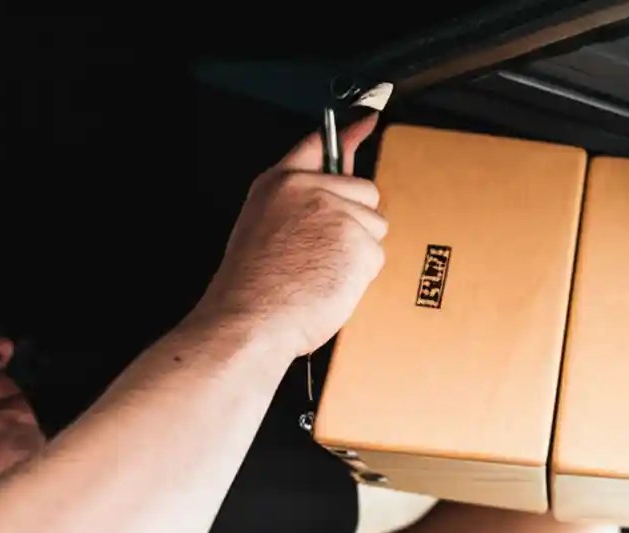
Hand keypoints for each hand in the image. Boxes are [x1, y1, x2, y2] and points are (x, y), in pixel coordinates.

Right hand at [194, 113, 387, 357]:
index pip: (319, 145)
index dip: (348, 132)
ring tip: (323, 269)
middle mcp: (310, 189)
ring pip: (375, 225)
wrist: (251, 318)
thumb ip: (300, 201)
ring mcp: (337, 212)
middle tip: (326, 250)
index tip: (368, 116)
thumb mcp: (265, 225)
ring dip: (360, 250)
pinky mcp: (359, 240)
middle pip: (366, 190)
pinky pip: (377, 254)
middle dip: (357, 221)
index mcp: (280, 184)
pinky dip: (362, 273)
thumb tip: (333, 183)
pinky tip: (332, 281)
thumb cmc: (254, 285)